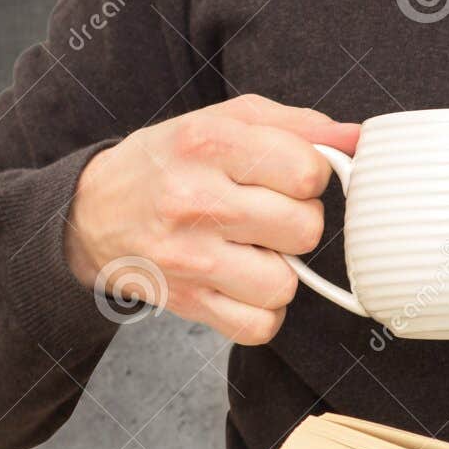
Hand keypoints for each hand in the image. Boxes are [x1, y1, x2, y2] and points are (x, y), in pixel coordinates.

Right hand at [65, 93, 360, 344]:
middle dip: (298, 223)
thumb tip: (357, 138)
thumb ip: (296, 125)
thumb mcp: (222, 123)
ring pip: (285, 283)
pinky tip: (241, 283)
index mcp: (207, 142)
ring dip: (280, 270)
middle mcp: (194, 200)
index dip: (309, 176)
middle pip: (305, 229)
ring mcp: (188, 258)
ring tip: (252, 250)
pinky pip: (260, 326)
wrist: (91, 214)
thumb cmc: (169, 163)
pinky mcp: (187, 304)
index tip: (285, 178)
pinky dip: (261, 311)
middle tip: (268, 215)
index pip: (308, 171)